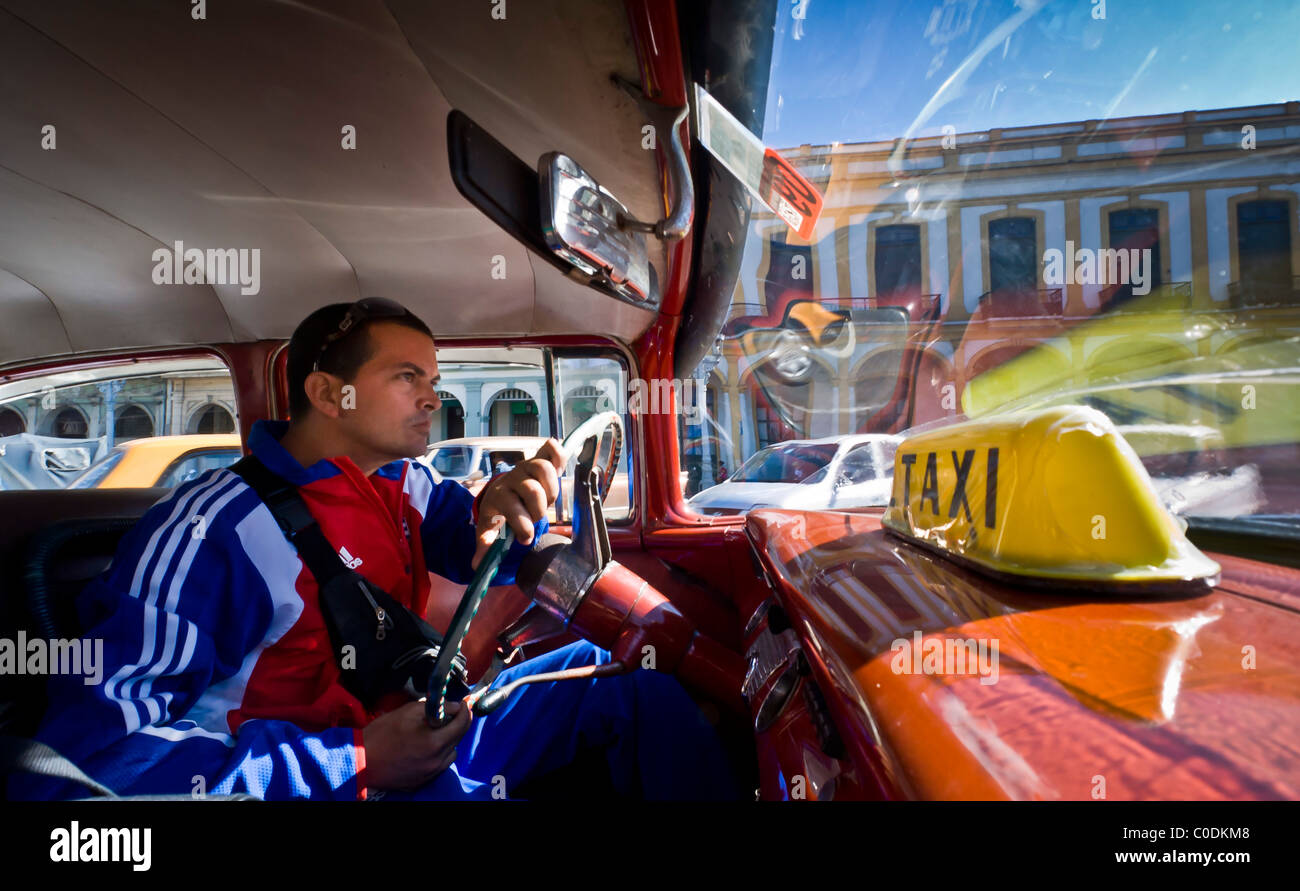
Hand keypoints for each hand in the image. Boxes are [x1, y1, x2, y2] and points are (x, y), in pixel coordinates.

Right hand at [360, 700, 470, 791]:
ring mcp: (430, 773)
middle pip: (459, 739)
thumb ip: (436, 707)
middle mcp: (437, 761)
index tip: (462, 705)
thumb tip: (454, 707)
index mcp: (435, 742)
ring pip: (451, 753)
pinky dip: (439, 754)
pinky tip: (426, 746)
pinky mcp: (422, 781)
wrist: (361, 760)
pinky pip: (440, 765)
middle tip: (450, 714)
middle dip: (457, 724)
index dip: (464, 711)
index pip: (462, 724)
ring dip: (449, 741)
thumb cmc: (382, 733)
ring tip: (435, 732)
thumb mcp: (408, 711)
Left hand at [472, 438, 564, 567]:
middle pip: (533, 490)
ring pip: (544, 469)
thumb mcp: (488, 527)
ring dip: (551, 489)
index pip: (512, 507)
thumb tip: (476, 565)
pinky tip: (560, 466)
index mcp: (499, 495)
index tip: (526, 540)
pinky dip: (559, 454)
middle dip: (539, 510)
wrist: (500, 489)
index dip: (523, 525)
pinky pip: (552, 451)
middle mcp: (513, 478)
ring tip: (548, 501)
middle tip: (536, 517)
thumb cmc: (498, 510)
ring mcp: (527, 466)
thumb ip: (485, 544)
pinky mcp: (540, 460)